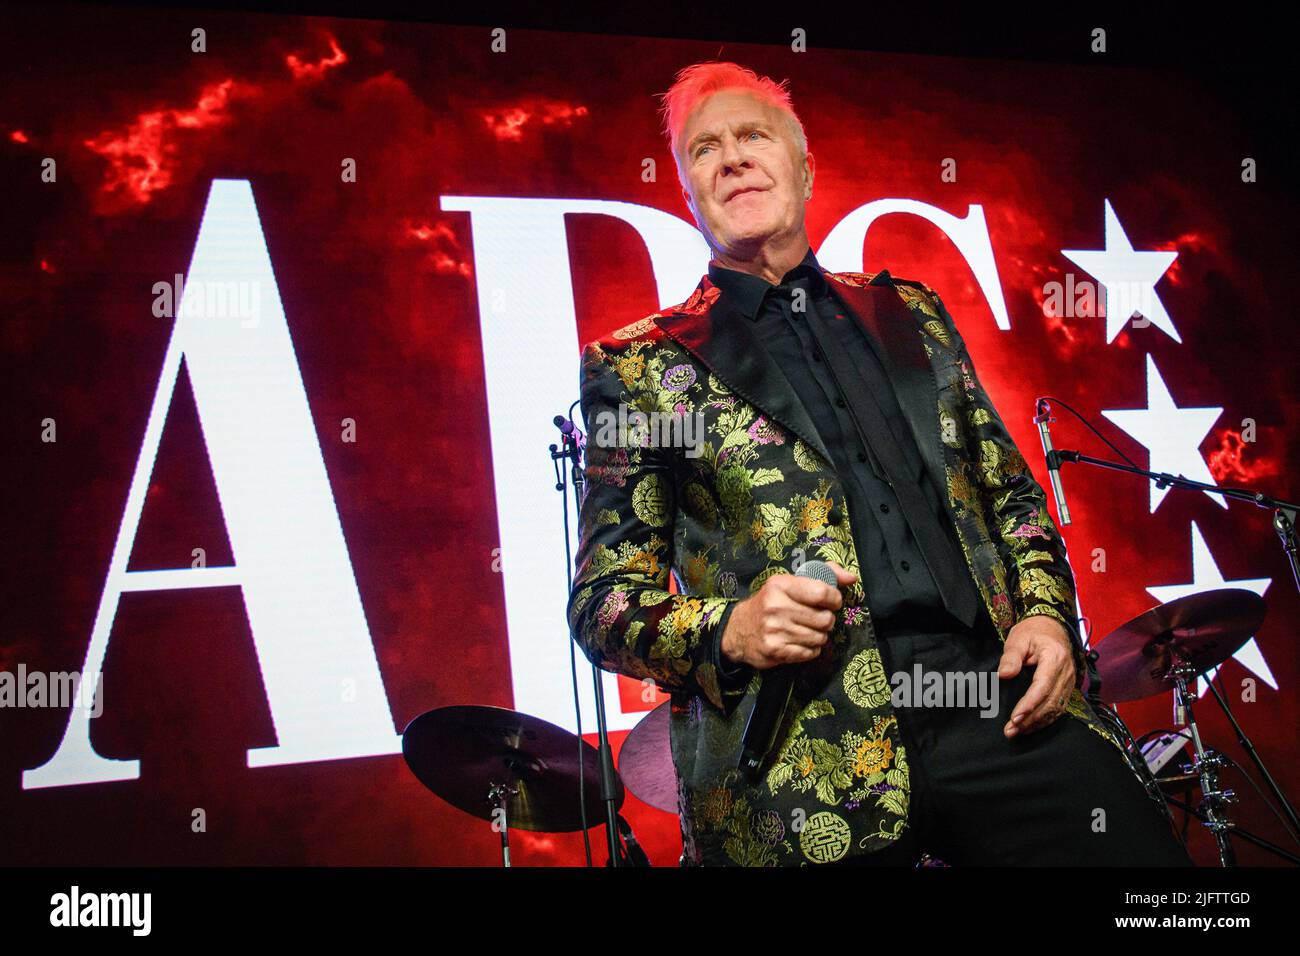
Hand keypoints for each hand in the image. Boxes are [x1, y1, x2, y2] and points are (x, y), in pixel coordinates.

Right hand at [720, 562, 857, 669]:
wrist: (738, 630)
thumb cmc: (771, 603)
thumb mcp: (790, 582)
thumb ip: (824, 574)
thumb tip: (852, 577)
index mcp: (781, 585)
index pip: (823, 593)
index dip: (835, 600)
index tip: (831, 602)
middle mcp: (776, 607)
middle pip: (825, 619)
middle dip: (826, 620)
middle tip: (816, 619)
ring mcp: (775, 630)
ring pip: (820, 638)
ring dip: (818, 636)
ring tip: (806, 630)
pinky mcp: (775, 650)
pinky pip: (810, 653)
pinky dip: (810, 650)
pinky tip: (799, 642)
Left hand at [998, 615, 1075, 737]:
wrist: (1051, 627)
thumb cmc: (1032, 632)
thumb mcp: (1018, 639)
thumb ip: (1010, 657)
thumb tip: (1003, 675)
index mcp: (1055, 658)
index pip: (1043, 687)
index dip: (1029, 704)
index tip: (1015, 718)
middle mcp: (1066, 672)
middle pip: (1050, 702)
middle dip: (1030, 719)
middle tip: (1011, 731)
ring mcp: (1070, 681)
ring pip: (1056, 709)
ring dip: (1037, 723)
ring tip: (1017, 732)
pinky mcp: (1068, 687)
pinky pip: (1059, 708)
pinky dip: (1045, 720)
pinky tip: (1031, 726)